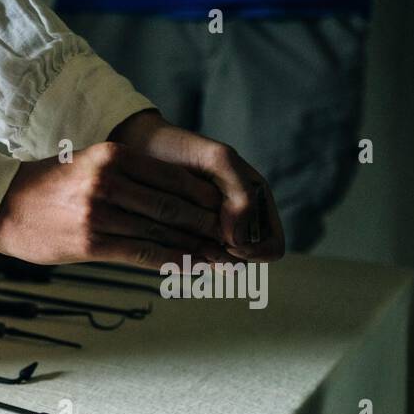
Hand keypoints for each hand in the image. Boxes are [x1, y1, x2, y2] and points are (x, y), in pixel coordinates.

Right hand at [0, 141, 238, 268]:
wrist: (1, 206)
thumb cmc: (47, 188)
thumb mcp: (89, 166)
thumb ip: (126, 176)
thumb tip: (171, 197)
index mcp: (113, 156)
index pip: (173, 178)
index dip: (206, 198)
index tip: (230, 212)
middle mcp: (109, 181)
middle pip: (173, 205)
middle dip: (210, 225)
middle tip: (238, 238)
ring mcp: (100, 212)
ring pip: (162, 230)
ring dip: (198, 246)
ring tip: (225, 258)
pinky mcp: (90, 242)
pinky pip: (143, 252)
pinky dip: (173, 260)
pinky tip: (194, 266)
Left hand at [109, 109, 283, 260]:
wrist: (141, 148)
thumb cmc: (181, 149)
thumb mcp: (218, 160)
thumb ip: (240, 193)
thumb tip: (240, 241)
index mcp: (256, 204)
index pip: (272, 246)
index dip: (256, 251)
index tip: (229, 243)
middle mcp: (235, 222)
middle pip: (244, 262)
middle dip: (226, 260)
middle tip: (205, 248)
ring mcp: (209, 233)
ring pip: (216, 265)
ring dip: (204, 261)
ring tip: (183, 243)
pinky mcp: (181, 240)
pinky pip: (190, 262)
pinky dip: (184, 260)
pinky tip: (169, 248)